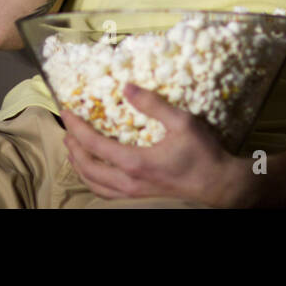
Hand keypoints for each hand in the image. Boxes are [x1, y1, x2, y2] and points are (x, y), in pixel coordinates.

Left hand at [60, 82, 253, 207]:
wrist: (219, 186)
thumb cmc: (202, 154)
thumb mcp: (182, 122)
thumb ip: (153, 104)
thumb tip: (126, 87)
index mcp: (135, 162)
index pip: (93, 145)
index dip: (76, 127)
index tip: (66, 111)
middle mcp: (128, 182)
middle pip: (87, 167)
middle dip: (73, 147)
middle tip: (67, 129)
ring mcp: (133, 194)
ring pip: (94, 184)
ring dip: (79, 166)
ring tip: (74, 150)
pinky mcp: (139, 198)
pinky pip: (106, 194)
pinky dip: (93, 181)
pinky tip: (95, 171)